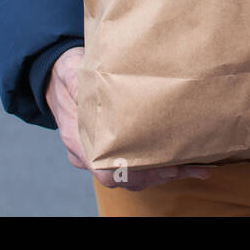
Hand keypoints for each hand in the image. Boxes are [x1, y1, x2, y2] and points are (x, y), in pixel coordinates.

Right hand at [45, 46, 210, 190]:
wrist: (55, 77)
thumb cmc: (65, 75)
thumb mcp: (71, 73)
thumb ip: (82, 83)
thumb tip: (97, 86)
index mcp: (78, 137)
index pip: (104, 169)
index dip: (133, 173)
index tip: (161, 168)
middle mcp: (88, 152)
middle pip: (124, 176)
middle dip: (158, 175)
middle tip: (188, 167)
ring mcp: (99, 152)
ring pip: (131, 174)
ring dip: (162, 173)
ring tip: (195, 167)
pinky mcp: (111, 147)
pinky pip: (134, 163)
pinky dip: (158, 165)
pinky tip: (183, 161)